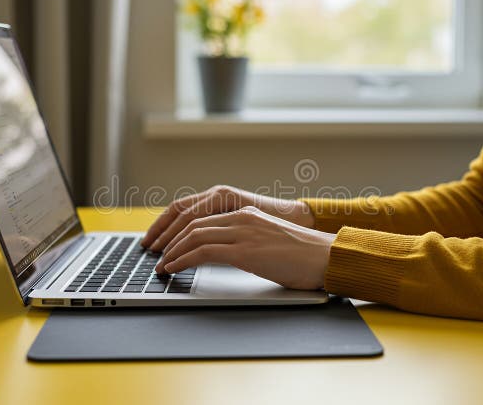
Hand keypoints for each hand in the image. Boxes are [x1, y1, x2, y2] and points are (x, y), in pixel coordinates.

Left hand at [154, 206, 334, 289]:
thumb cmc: (303, 256)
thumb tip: (226, 256)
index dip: (179, 231)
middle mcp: (242, 217)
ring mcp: (243, 231)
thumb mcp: (269, 242)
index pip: (202, 218)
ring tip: (161, 266)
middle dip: (169, 240)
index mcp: (247, 214)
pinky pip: (203, 252)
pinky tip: (174, 268)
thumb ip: (247, 242)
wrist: (326, 257)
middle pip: (192, 224)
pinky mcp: (245, 250)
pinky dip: (182, 260)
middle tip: (156, 255)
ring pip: (194, 236)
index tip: (166, 244)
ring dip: (172, 252)